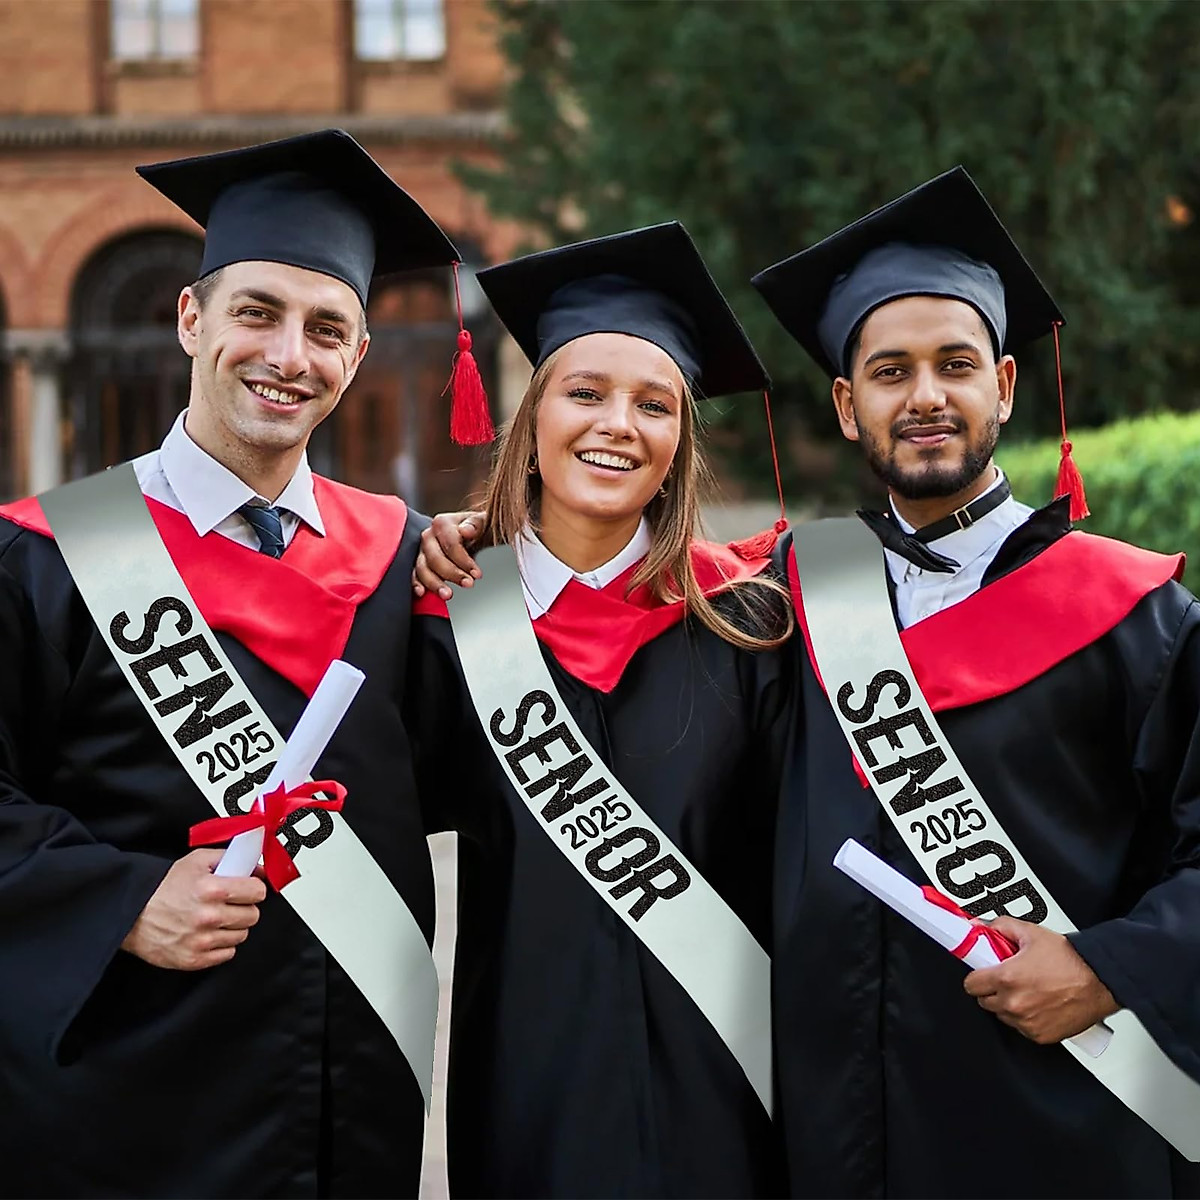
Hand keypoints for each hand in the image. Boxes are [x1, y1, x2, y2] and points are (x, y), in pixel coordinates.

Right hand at [121, 849, 265, 970]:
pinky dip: (221, 945)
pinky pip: (227, 954)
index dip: (254, 888)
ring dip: (233, 927)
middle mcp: (209, 916)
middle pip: (253, 915)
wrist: (132, 912)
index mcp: (212, 889)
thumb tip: (259, 869)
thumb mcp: (197, 861)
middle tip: (232, 903)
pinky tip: (209, 933)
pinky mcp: (194, 959)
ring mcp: (202, 940)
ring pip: (241, 935)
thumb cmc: (164, 886)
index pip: (258, 892)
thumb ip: (231, 859)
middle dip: (245, 907)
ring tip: (217, 918)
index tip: (249, 889)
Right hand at [412, 510, 485, 599]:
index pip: (450, 544)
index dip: (464, 560)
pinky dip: (416, 584)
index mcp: (442, 523)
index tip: (477, 573)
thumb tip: (466, 530)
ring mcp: (422, 551)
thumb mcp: (482, 522)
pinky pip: (413, 575)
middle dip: (452, 573)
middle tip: (468, 584)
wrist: (472, 535)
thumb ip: (475, 524)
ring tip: (447, 594)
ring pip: (422, 568)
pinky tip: (422, 593)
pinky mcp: (419, 565)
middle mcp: (428, 536)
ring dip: (435, 583)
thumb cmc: (477, 529)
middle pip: (435, 557)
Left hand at [963, 916, 1118, 1043]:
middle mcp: (1014, 1003)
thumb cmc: (1071, 959)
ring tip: (1027, 989)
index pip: (970, 984)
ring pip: (1002, 1015)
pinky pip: (1021, 1028)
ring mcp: (1027, 1022)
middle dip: (992, 989)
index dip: (977, 976)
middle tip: (1007, 978)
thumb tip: (980, 927)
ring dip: (1008, 1004)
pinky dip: (1026, 1018)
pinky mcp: (1041, 1036)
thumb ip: (1000, 927)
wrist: (1100, 980)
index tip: (983, 972)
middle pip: (984, 1001)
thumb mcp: (1031, 933)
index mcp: (1006, 978)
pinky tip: (1038, 1003)